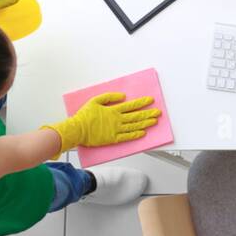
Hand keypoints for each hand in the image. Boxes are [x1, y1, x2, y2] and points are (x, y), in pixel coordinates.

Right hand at [42, 93, 160, 152]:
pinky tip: (143, 133)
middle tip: (158, 112)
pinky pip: (127, 137)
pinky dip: (136, 135)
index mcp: (113, 110)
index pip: (132, 106)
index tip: (151, 100)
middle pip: (136, 116)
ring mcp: (116, 130)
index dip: (142, 103)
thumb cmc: (84, 116)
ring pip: (134, 126)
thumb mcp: (95, 100)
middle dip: (148, 113)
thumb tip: (122, 96)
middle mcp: (117, 120)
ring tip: (154, 121)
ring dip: (145, 123)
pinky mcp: (113, 139)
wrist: (77, 130)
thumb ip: (110, 97)